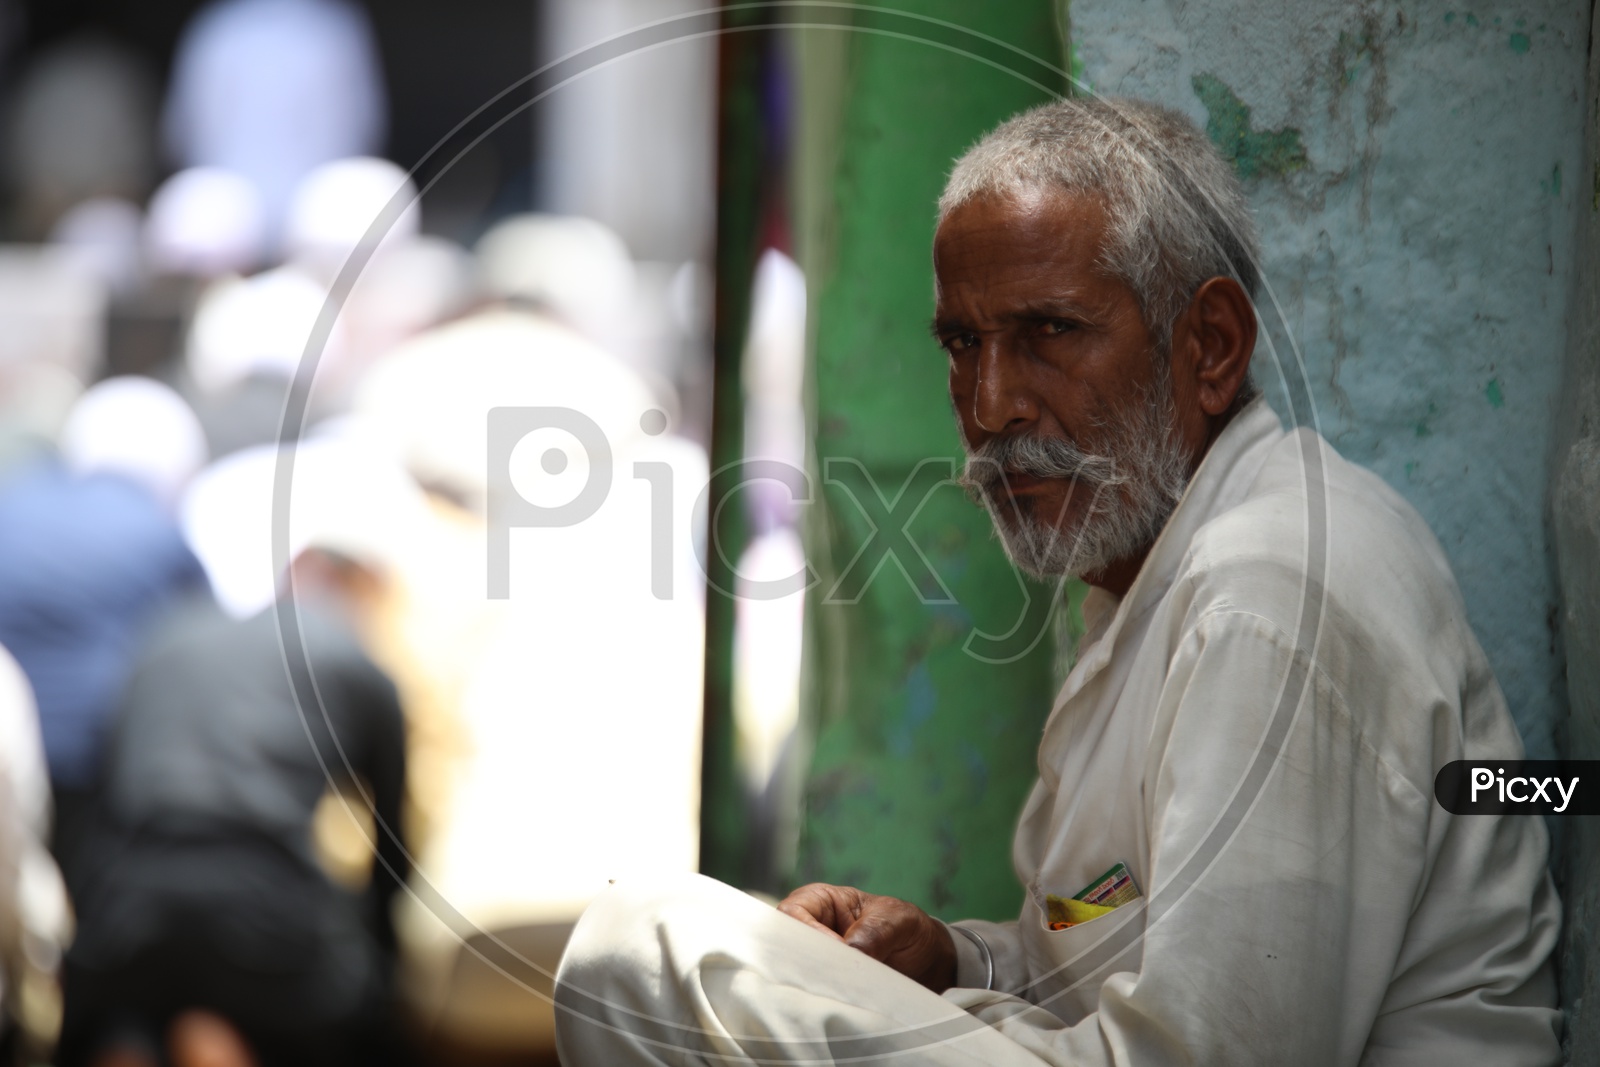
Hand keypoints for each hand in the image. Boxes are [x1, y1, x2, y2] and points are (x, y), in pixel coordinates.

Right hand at [777, 883, 955, 992]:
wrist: (928, 962)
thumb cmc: (908, 929)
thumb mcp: (897, 921)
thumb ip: (874, 931)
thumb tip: (849, 951)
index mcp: (822, 901)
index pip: (791, 912)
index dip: (806, 933)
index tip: (837, 952)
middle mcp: (811, 929)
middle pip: (784, 945)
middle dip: (806, 962)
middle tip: (836, 978)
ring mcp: (816, 960)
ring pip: (794, 972)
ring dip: (816, 983)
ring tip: (843, 992)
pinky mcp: (825, 985)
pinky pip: (811, 993)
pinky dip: (823, 999)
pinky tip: (841, 1004)